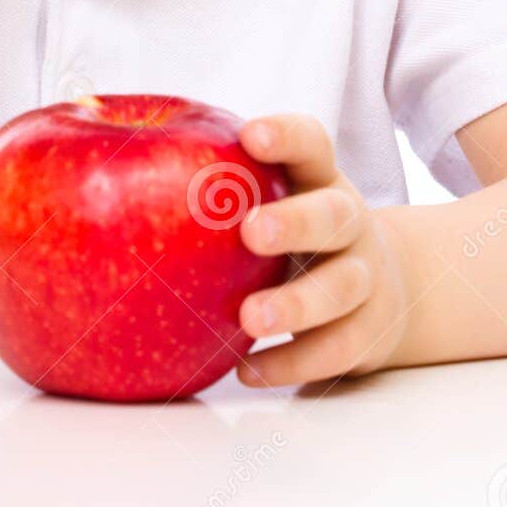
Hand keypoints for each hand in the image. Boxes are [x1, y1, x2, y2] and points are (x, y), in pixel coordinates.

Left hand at [234, 114, 411, 385]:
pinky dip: (294, 363)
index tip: (250, 136)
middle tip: (251, 231)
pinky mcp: (368, 332)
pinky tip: (248, 370)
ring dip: (296, 304)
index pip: (311, 145)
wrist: (385, 288)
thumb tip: (121, 156)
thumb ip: (224, 183)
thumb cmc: (299, 233)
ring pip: (341, 288)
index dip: (286, 136)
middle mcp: (349, 223)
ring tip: (249, 317)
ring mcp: (365, 278)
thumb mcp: (278, 197)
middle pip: (333, 216)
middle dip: (294, 222)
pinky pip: (336, 350)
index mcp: (320, 180)